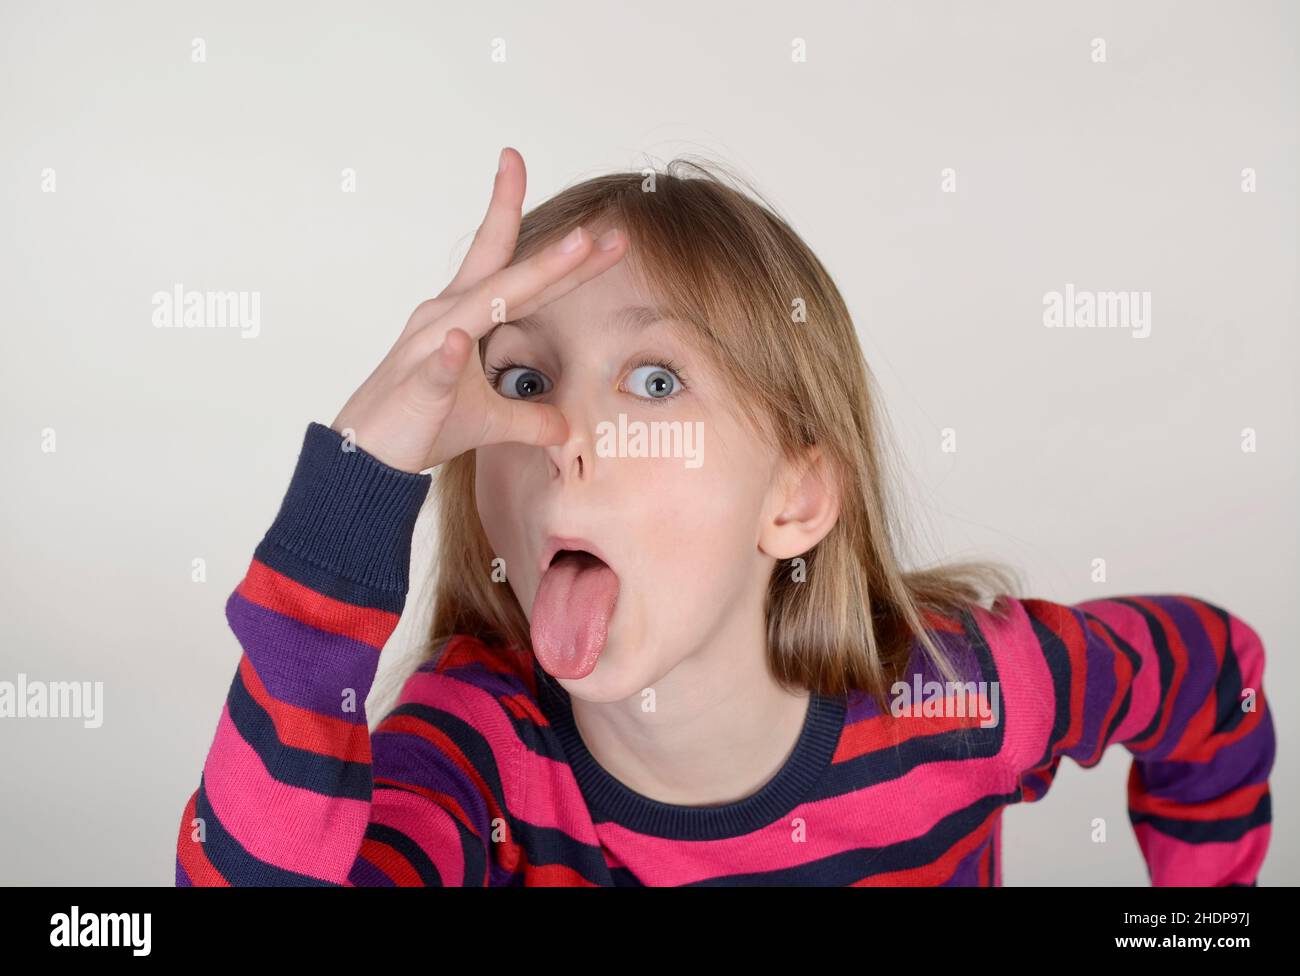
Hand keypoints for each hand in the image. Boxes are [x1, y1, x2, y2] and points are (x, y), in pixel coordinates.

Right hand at [331, 147, 626, 472]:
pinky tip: (458, 342)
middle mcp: (446, 317)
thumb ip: (530, 419)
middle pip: (510, 276)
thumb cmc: (422, 425)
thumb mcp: (490, 422)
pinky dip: (446, 357)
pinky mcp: (416, 389)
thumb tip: (565, 428)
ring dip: (527, 277)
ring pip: (483, 304)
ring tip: (573, 248)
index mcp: (464, 316)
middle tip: (600, 229)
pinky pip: (434, 370)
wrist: (365, 456)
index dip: (559, 255)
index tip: (601, 233)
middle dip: (555, 251)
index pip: (520, 278)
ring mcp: (428, 349)